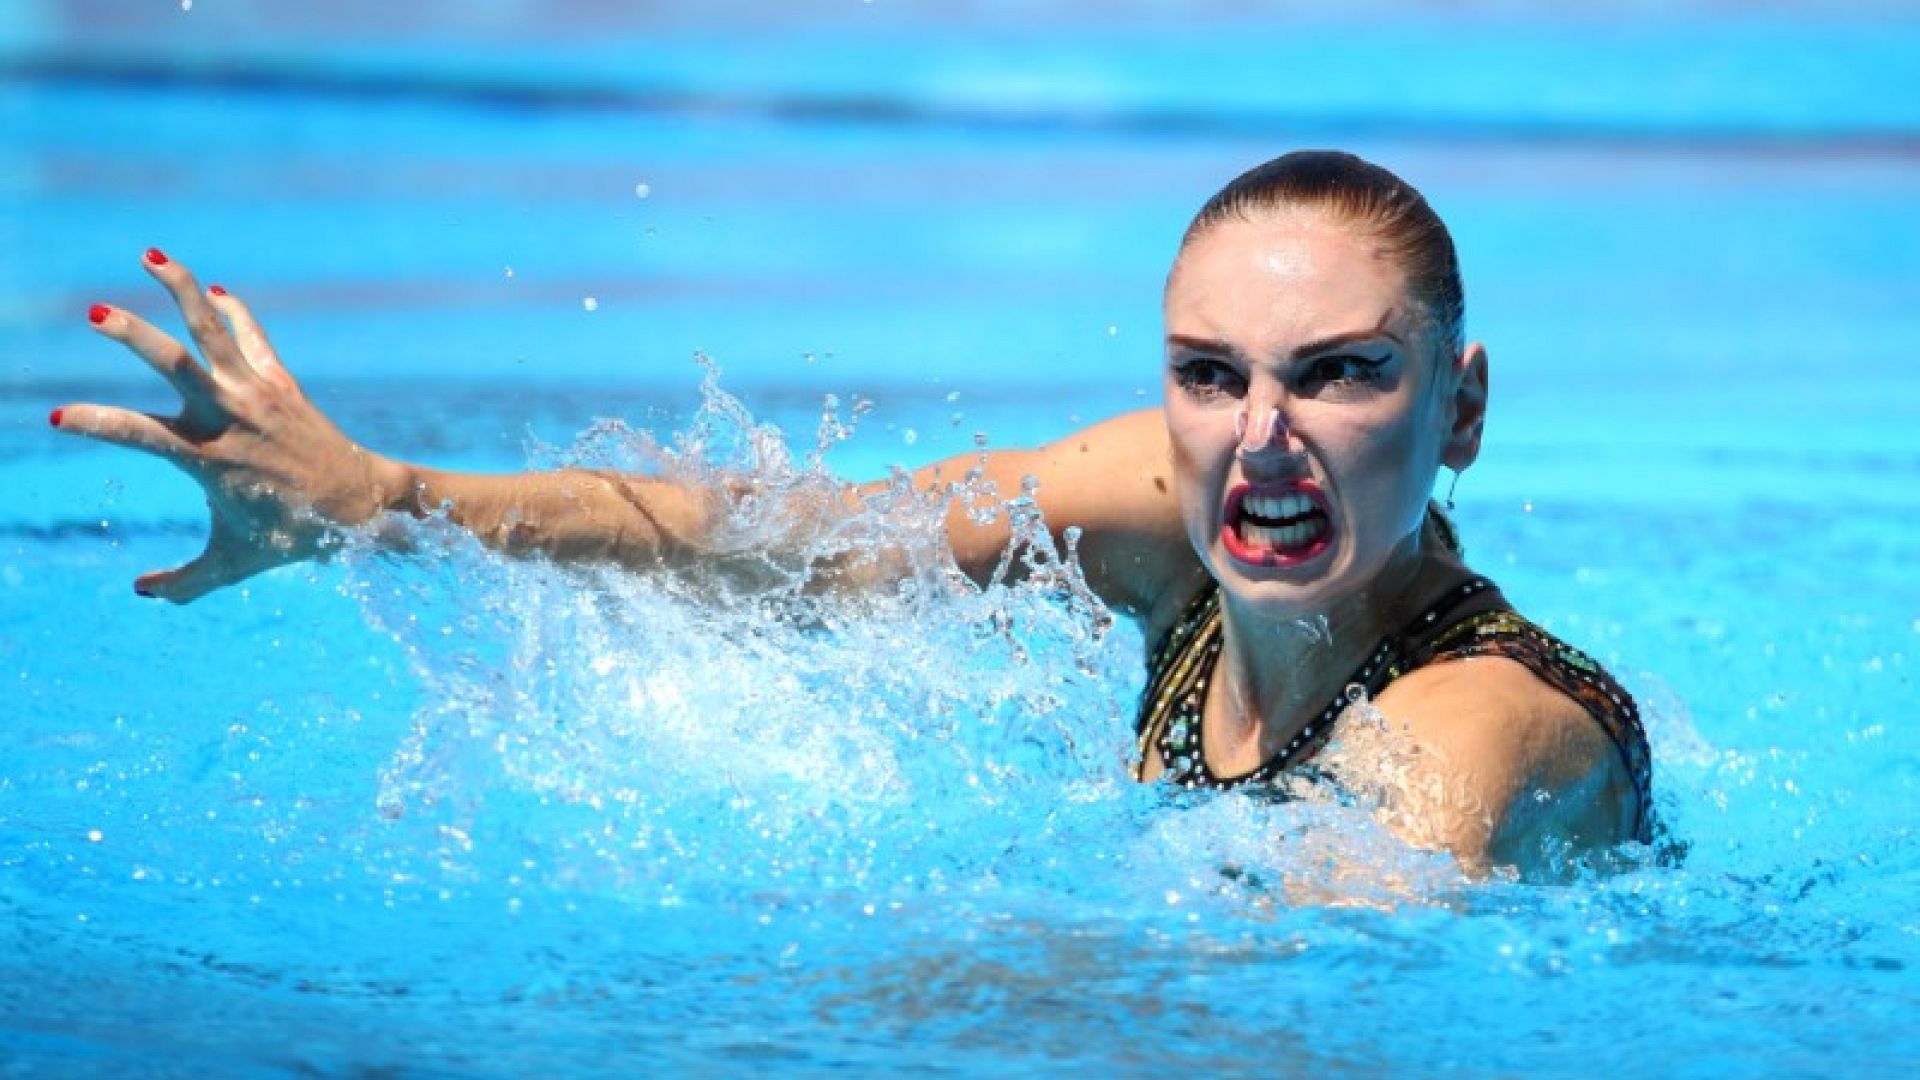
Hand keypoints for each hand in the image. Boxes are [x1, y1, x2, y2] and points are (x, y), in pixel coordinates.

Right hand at [52, 248, 411, 602]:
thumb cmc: (295, 536)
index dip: (99, 424)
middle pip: (174, 364)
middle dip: (134, 335)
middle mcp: (230, 417)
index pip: (139, 434)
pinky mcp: (281, 382)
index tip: (60, 417)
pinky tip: (211, 289)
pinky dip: (233, 311)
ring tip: (149, 255)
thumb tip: (141, 593)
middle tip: (95, 311)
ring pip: (213, 331)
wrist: (362, 505)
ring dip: (180, 290)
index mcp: (208, 458)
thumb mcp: (234, 564)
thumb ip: (183, 582)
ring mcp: (257, 394)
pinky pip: (253, 336)